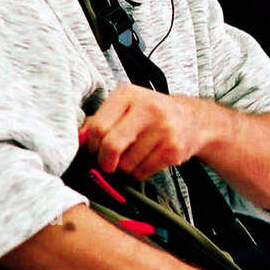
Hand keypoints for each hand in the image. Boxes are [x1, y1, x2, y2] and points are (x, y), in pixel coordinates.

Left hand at [79, 87, 204, 180]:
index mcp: (128, 95)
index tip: (94, 151)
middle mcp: (147, 108)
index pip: (98, 127)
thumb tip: (78, 140)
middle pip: (111, 146)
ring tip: (129, 159)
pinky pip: (142, 172)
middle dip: (104, 162)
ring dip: (122, 169)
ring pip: (126, 164)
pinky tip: (143, 162)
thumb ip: (99, 120)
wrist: (192, 119)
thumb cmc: (150, 114)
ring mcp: (163, 129)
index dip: (91, 145)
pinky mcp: (173, 149)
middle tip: (107, 164)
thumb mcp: (124, 107)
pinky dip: (137, 173)